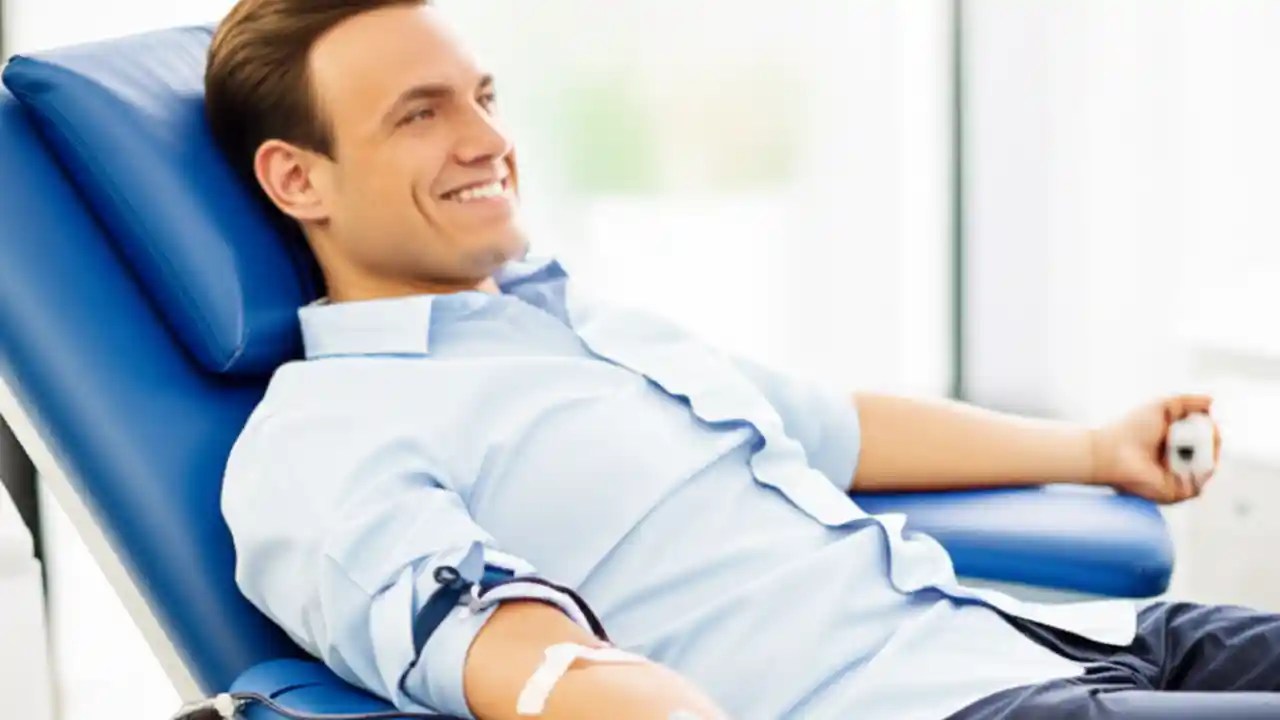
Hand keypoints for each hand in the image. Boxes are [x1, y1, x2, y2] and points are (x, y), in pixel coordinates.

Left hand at [1090, 395, 1221, 503]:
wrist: (1111, 451)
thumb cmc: (1131, 428)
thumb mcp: (1162, 407)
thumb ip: (1187, 402)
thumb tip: (1212, 402)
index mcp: (1172, 442)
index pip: (1204, 438)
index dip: (1209, 429)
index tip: (1209, 418)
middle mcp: (1176, 461)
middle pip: (1210, 453)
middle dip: (1213, 440)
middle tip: (1207, 430)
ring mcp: (1176, 478)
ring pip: (1207, 469)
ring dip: (1208, 453)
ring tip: (1194, 442)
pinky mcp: (1173, 493)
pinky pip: (1197, 486)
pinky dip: (1200, 472)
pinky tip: (1195, 458)